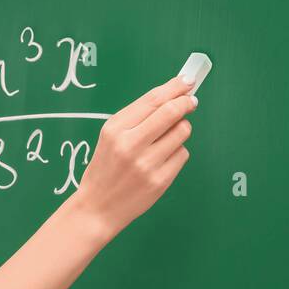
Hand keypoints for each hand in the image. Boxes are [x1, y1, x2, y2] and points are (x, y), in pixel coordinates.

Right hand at [72, 69, 197, 237]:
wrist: (97, 207)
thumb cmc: (105, 169)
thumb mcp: (110, 137)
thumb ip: (138, 117)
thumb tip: (173, 97)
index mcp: (115, 129)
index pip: (153, 99)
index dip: (174, 87)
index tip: (187, 81)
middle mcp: (130, 144)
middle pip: (171, 112)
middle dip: (186, 103)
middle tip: (191, 102)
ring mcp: (146, 163)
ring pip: (182, 132)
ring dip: (181, 130)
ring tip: (167, 139)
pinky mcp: (160, 180)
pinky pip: (182, 154)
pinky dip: (177, 152)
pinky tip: (162, 160)